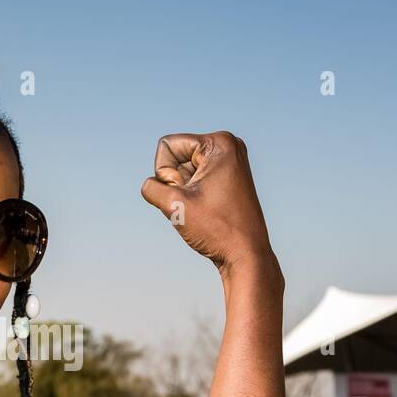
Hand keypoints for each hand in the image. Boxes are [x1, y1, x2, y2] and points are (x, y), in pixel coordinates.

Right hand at [139, 131, 276, 272]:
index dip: (166, 173)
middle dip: (176, 182)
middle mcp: (228, 145)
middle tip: (197, 204)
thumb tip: (150, 184)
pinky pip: (194, 178)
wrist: (246, 254)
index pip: (166, 145)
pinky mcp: (227, 176)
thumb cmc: (216, 229)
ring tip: (203, 208)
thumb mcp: (174, 205)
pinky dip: (191, 195)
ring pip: (182, 169)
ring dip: (182, 191)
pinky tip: (206, 210)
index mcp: (220, 142)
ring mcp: (229, 160)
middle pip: (175, 156)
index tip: (188, 194)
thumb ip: (151, 188)